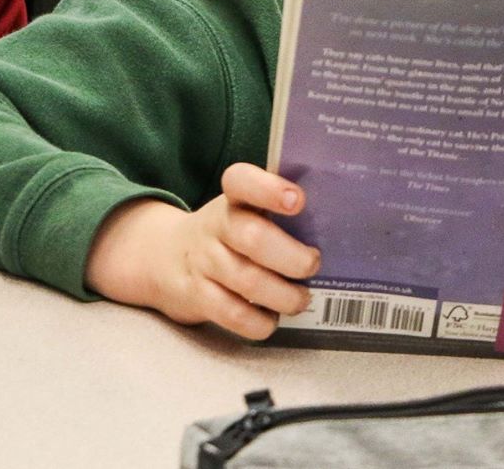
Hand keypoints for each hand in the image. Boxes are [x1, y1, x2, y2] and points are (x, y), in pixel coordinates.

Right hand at [84, 162, 318, 339]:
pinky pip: (233, 315)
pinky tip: (271, 318)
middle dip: (292, 257)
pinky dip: (260, 322)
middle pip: (252, 238)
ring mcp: (203, 263)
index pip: (241, 181)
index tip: (297, 200)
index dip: (269, 189)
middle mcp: (215, 227)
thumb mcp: (243, 212)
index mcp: (232, 199)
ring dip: (285, 296)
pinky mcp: (197, 296)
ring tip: (301, 298)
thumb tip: (339, 225)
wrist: (164, 258)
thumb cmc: (227, 234)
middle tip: (312, 264)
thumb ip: (278, 213)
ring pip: (248, 282)